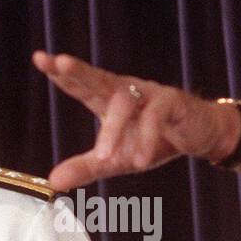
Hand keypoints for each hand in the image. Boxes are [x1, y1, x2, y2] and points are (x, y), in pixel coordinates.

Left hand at [32, 51, 239, 190]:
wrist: (200, 136)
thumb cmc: (154, 142)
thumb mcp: (115, 160)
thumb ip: (86, 167)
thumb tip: (53, 182)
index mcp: (108, 100)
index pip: (81, 84)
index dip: (61, 72)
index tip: (40, 58)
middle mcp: (126, 91)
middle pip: (99, 77)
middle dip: (80, 70)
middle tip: (61, 62)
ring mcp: (150, 94)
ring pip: (125, 102)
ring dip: (114, 129)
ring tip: (105, 157)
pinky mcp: (173, 102)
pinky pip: (156, 116)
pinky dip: (147, 138)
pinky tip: (140, 160)